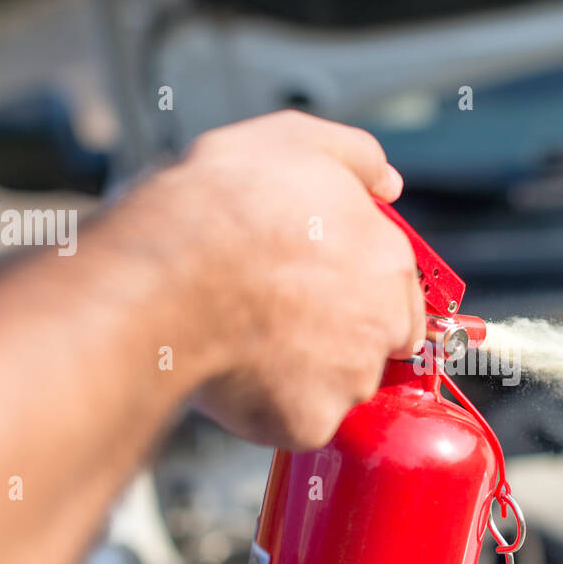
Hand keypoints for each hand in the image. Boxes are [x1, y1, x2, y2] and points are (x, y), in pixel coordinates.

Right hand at [107, 110, 425, 450]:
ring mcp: (349, 378)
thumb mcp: (295, 140)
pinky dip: (269, 407)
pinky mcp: (309, 422)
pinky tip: (236, 370)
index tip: (313, 285)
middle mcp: (383, 323)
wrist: (165, 275)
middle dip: (335, 334)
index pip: (396, 288)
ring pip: (334, 385)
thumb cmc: (223, 207)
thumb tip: (388, 180)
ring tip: (248, 336)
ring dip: (301, 371)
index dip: (352, 286)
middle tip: (277, 313)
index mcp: (388, 259)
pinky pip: (294, 423)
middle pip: (374, 342)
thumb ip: (356, 158)